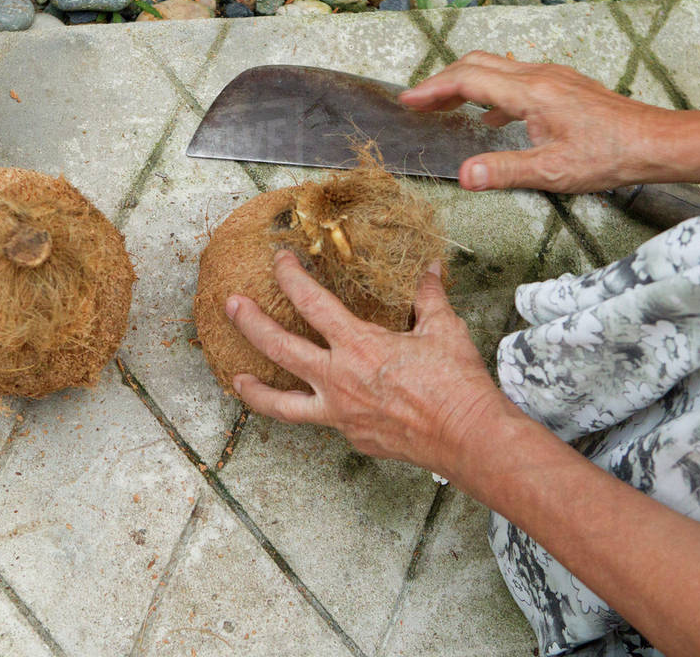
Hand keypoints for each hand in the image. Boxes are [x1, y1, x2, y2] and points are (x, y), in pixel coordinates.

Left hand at [224, 250, 507, 475]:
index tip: (280, 262)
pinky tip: (313, 403)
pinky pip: (321, 421)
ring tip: (237, 379)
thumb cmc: (457, 385)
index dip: (290, 277)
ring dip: (255, 390)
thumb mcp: (443, 329)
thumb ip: (427, 297)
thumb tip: (428, 270)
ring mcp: (340, 412)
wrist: (468, 438)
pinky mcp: (351, 436)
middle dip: (250, 322)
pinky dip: (314, 410)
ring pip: (282, 403)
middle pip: (279, 347)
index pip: (311, 302)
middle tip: (231, 305)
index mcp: (358, 345)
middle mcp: (339, 379)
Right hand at [398, 51, 662, 193]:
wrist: (656, 142)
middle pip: (477, 65)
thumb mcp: (552, 172)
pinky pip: (515, 78)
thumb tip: (464, 175)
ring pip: (497, 67)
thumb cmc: (610, 156)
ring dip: (465, 83)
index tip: (408, 99)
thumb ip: (503, 171)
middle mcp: (539, 77)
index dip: (433, 89)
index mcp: (531, 93)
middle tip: (418, 101)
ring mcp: (553, 77)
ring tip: (444, 106)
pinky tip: (491, 115)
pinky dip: (490, 89)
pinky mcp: (563, 86)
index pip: (469, 81)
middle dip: (442, 81)